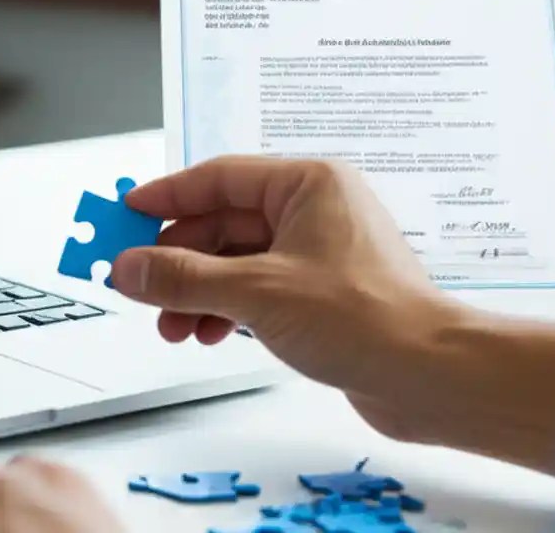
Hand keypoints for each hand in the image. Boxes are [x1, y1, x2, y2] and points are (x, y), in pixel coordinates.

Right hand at [110, 156, 465, 437]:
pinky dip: (224, 307)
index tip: (125, 212)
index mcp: (308, 184)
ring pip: (234, 260)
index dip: (165, 196)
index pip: (217, 177)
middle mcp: (314, 210)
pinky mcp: (320, 292)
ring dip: (196, 290)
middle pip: (221, 222)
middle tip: (138, 283)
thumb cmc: (371, 319)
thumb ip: (184, 277)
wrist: (430, 376)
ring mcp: (318, 252)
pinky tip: (207, 332)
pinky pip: (254, 288)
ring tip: (172, 325)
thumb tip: (130, 267)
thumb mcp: (256, 292)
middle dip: (177, 259)